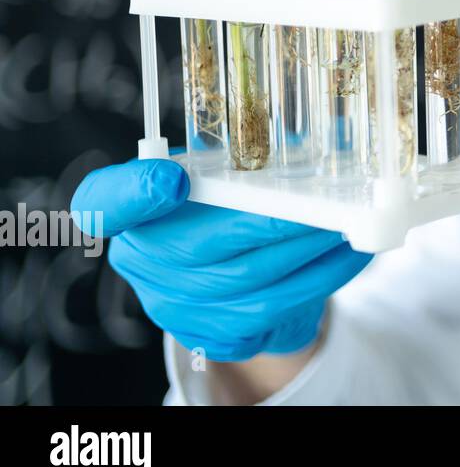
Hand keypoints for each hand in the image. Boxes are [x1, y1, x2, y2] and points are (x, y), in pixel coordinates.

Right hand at [73, 157, 372, 362]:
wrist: (245, 282)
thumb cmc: (236, 210)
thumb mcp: (235, 173)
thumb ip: (258, 151)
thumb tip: (328, 132)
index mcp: (134, 208)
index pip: (105, 201)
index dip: (133, 192)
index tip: (172, 179)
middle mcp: (140, 259)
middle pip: (201, 245)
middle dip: (272, 223)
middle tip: (326, 205)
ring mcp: (172, 304)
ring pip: (247, 282)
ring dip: (307, 253)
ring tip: (348, 228)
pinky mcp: (211, 335)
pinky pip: (272, 310)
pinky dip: (318, 280)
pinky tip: (347, 257)